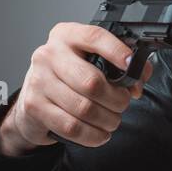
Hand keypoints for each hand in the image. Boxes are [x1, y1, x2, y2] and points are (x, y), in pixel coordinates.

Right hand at [0, 23, 154, 157]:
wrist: (33, 100)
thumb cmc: (68, 77)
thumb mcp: (91, 61)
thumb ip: (120, 64)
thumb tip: (138, 79)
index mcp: (67, 36)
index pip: (95, 37)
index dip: (117, 51)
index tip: (132, 66)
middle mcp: (49, 54)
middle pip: (92, 82)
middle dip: (116, 99)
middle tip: (122, 104)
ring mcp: (38, 80)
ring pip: (83, 108)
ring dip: (106, 120)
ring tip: (112, 120)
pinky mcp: (34, 106)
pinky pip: (71, 126)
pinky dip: (92, 135)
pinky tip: (100, 134)